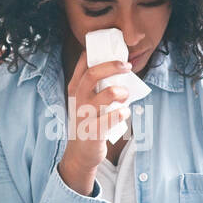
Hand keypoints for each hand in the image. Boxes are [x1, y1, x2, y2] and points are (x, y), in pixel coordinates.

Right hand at [58, 55, 132, 194]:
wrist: (80, 153)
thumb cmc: (88, 121)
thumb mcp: (86, 101)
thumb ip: (97, 85)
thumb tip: (119, 67)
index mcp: (75, 89)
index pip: (82, 64)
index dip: (96, 53)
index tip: (112, 50)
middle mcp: (78, 100)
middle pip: (92, 74)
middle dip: (112, 66)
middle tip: (127, 66)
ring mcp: (84, 116)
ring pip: (105, 95)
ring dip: (120, 92)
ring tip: (126, 94)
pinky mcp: (93, 132)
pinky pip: (111, 119)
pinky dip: (122, 113)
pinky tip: (124, 113)